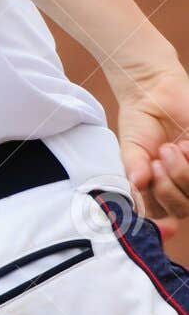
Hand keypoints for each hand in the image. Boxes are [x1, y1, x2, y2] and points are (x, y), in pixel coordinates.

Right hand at [114, 60, 188, 222]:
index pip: (162, 219)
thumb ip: (134, 168)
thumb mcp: (131, 149)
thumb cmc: (140, 124)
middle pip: (183, 209)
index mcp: (157, 193)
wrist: (154, 93)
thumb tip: (138, 184)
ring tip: (170, 147)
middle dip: (168, 188)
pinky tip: (185, 143)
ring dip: (182, 172)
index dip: (162, 221)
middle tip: (156, 160)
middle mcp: (179, 188)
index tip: (160, 214)